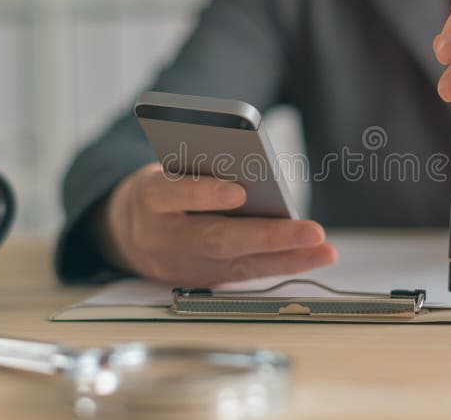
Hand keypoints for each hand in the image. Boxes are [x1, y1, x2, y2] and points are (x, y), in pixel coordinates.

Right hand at [102, 163, 336, 285]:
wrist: (127, 232)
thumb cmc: (162, 188)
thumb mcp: (168, 169)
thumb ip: (199, 171)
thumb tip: (254, 170)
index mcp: (148, 199)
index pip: (171, 194)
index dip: (204, 193)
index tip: (238, 190)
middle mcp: (162, 238)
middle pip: (216, 240)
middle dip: (268, 236)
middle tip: (311, 231)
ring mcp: (181, 267)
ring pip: (236, 264)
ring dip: (286, 258)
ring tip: (324, 249)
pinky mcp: (200, 281)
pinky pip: (244, 275)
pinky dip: (280, 266)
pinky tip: (312, 257)